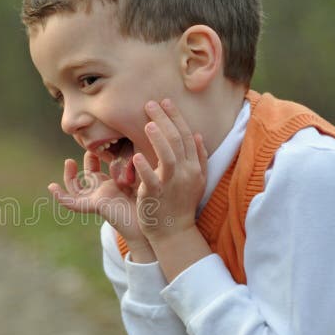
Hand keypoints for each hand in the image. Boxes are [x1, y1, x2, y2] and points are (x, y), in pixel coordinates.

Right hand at [48, 150, 154, 261]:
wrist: (150, 226)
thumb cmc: (149, 204)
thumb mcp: (140, 178)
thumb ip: (134, 164)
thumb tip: (136, 146)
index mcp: (113, 186)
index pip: (99, 170)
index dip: (95, 157)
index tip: (100, 145)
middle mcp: (103, 193)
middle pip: (87, 176)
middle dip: (86, 162)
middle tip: (89, 150)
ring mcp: (96, 200)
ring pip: (76, 189)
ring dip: (69, 176)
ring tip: (69, 162)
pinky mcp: (94, 206)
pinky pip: (73, 203)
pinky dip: (61, 196)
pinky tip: (51, 187)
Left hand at [133, 99, 207, 243]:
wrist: (174, 232)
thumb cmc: (181, 204)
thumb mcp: (196, 181)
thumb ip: (198, 157)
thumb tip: (197, 135)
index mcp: (194, 167)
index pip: (186, 135)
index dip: (176, 117)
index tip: (165, 102)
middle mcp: (185, 173)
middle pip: (177, 140)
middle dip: (164, 119)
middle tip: (150, 104)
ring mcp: (171, 185)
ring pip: (168, 156)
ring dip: (158, 138)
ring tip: (147, 123)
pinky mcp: (156, 196)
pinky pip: (151, 180)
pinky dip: (144, 167)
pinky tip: (136, 156)